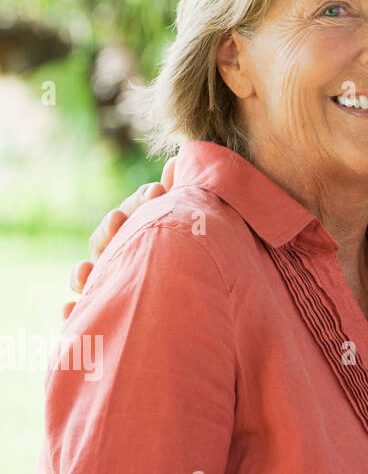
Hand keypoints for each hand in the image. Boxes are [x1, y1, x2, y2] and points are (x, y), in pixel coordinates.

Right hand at [66, 156, 175, 317]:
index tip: (157, 191)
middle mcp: (116, 260)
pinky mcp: (102, 312)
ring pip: (88, 276)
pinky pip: (83, 314)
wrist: (190, 300)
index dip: (139, 202)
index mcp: (133, 236)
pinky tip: (70, 308)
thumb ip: (180, 193)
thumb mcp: (182, 220)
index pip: (128, 214)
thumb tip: (179, 159)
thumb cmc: (184, 252)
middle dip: (111, 229)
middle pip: (104, 242)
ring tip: (87, 269)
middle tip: (121, 218)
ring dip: (83, 271)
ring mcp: (107, 285)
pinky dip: (73, 310)